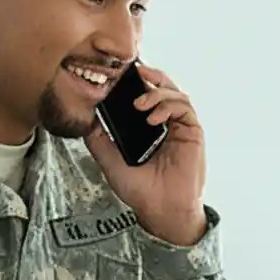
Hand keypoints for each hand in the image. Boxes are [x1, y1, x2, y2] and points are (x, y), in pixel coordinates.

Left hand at [85, 65, 206, 245]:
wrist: (160, 209)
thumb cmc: (140, 189)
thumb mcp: (109, 160)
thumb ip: (98, 139)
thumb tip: (86, 118)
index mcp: (148, 128)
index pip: (144, 95)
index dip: (135, 82)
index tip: (120, 74)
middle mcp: (166, 124)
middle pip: (162, 87)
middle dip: (149, 75)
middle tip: (133, 71)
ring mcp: (180, 127)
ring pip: (174, 93)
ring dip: (156, 92)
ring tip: (139, 103)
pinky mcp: (192, 133)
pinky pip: (184, 108)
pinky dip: (168, 106)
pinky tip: (153, 117)